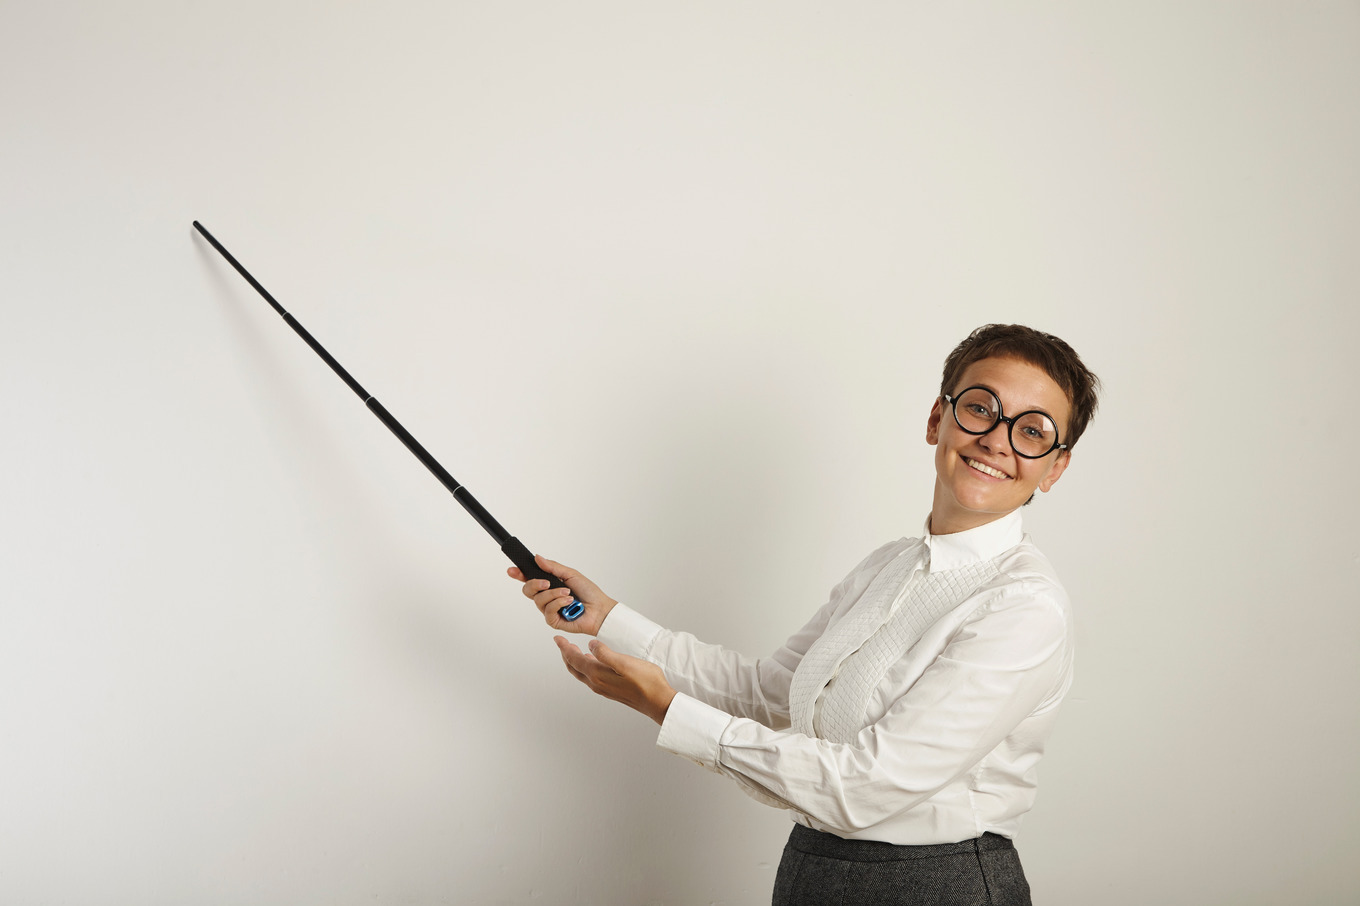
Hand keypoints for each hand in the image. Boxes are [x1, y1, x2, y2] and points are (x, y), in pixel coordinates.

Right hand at [508, 555, 616, 634]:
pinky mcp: (553, 621)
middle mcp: (547, 597)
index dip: (519, 575)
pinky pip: (548, 611)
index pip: (529, 579)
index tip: (512, 570)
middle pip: (528, 591)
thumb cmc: (589, 592)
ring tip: (568, 594)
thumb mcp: (570, 574)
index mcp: (549, 585)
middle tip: (546, 583)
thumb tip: (538, 558)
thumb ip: (553, 567)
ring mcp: (550, 609)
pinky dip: (558, 604)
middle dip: (534, 584)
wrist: (600, 609)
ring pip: (538, 600)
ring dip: (554, 594)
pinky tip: (568, 602)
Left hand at [554, 637, 676, 724]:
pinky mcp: (610, 690)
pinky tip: (592, 661)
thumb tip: (591, 645)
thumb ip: (605, 653)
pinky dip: (585, 667)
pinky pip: (590, 677)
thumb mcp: (625, 663)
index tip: (558, 639)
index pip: (574, 659)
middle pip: (574, 668)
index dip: (564, 648)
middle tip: (562, 643)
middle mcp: (597, 684)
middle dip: (566, 654)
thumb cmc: (645, 682)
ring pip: (582, 673)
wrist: (657, 701)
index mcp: (598, 675)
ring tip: (573, 650)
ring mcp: (603, 688)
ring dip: (575, 661)